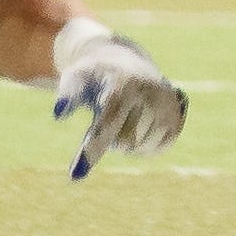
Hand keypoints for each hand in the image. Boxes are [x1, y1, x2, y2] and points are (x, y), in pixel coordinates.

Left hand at [52, 25, 188, 178]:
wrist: (126, 59)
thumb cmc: (94, 74)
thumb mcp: (75, 77)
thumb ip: (67, 94)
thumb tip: (58, 113)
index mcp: (125, 83)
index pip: (107, 123)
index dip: (92, 149)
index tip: (75, 175)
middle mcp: (151, 93)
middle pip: (123, 141)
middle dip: (109, 138)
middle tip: (106, 118)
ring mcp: (168, 106)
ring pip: (138, 148)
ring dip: (124, 141)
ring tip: (123, 115)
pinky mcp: (177, 118)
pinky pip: (154, 149)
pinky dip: (140, 144)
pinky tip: (138, 122)